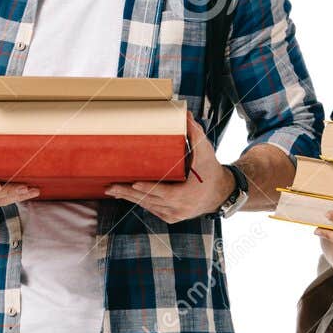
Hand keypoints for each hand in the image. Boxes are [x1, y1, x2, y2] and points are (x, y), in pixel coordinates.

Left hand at [105, 114, 229, 222]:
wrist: (220, 193)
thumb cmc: (211, 170)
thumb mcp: (206, 152)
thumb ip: (195, 134)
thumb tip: (185, 115)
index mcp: (187, 194)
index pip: (165, 192)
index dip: (149, 189)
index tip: (134, 183)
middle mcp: (179, 208)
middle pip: (150, 200)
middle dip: (129, 193)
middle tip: (111, 186)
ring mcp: (174, 215)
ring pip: (148, 206)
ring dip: (130, 197)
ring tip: (112, 189)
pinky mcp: (170, 217)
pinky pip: (151, 209)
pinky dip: (139, 201)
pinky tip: (125, 195)